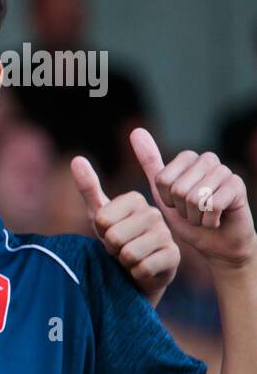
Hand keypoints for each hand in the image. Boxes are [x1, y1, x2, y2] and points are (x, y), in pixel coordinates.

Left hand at [70, 156, 179, 304]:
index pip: (101, 219)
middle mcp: (154, 213)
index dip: (101, 231)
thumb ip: (89, 188)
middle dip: (112, 248)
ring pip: (128, 254)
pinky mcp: (173, 256)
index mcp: (135, 199)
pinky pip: (141, 268)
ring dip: (124, 261)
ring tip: (131, 257)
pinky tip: (143, 268)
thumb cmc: (116, 238)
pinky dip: (136, 273)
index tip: (110, 231)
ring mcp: (166, 235)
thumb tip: (77, 159)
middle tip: (120, 247)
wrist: (137, 268)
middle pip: (114, 237)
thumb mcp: (99, 214)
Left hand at [130, 128, 255, 269]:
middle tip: (192, 212)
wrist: (216, 242)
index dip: (166, 200)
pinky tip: (216, 219)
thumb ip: (150, 163)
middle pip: (178, 188)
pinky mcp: (238, 186)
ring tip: (203, 216)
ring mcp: (225, 171)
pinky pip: (212, 205)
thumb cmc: (188, 217)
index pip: (162, 179)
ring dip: (195, 216)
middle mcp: (208, 159)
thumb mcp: (162, 193)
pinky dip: (209, 221)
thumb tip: (136, 130)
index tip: (176, 204)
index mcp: (188, 158)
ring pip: (195, 197)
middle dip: (181, 209)